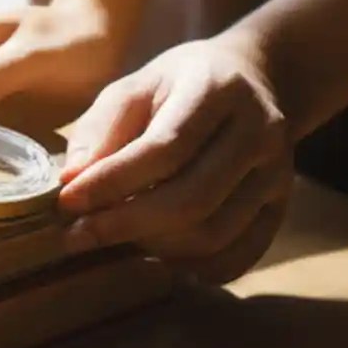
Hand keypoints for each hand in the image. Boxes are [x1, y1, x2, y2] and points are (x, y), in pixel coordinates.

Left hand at [58, 35, 293, 283]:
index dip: (111, 182)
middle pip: (192, 199)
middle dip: (125, 224)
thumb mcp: (134, 88)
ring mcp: (278, 173)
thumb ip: (100, 130)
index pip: (165, 148)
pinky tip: (158, 254)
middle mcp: (258, 132)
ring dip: (153, 247)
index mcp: (217, 89)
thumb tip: (71, 180)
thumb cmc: (178, 87)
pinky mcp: (281, 207)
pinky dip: (192, 267)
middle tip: (78, 235)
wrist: (254, 81)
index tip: (67, 202)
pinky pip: (238, 257)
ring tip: (115, 236)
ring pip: (213, 234)